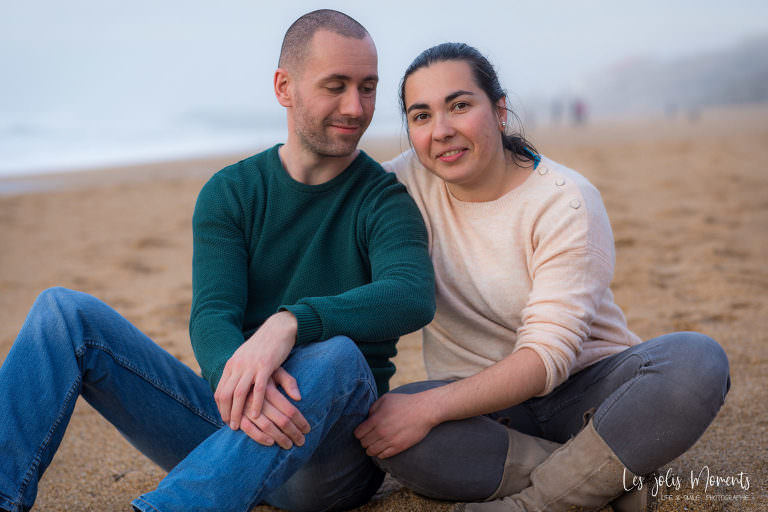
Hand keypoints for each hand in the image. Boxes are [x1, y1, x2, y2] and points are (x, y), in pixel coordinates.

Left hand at [215, 311, 296, 430]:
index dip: (220, 406)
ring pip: (238, 394)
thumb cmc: (264, 345)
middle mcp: (238, 365)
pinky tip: (255, 415)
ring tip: (238, 426)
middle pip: (225, 394)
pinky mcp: (265, 366)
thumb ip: (241, 372)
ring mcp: (250, 366)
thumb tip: (234, 386)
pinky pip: (257, 389)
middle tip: (230, 426)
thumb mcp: (248, 358)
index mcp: (232, 364)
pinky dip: (255, 403)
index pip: (220, 389)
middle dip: (225, 412)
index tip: (225, 418)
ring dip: (237, 412)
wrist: (278, 328)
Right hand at [240, 367, 310, 448]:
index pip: (290, 409)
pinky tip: (271, 442)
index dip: (300, 421)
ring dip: (280, 438)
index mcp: (269, 388)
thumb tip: (299, 397)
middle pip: (281, 420)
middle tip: (302, 441)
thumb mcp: (276, 372)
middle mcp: (258, 399)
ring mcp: (246, 407)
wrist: (239, 369)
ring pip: (267, 427)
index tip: (307, 429)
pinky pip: (248, 429)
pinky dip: (260, 437)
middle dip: (294, 433)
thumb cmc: (262, 373)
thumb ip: (288, 382)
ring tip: (289, 445)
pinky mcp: (237, 414)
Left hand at [354, 392, 438, 458]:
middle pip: (363, 443)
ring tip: (375, 442)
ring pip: (371, 452)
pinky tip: (383, 446)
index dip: (359, 432)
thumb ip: (372, 408)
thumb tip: (366, 419)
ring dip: (371, 448)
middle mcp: (381, 432)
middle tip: (370, 436)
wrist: (424, 410)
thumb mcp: (385, 399)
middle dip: (364, 440)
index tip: (363, 430)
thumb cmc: (404, 402)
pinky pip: (382, 456)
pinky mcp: (399, 448)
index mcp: (376, 420)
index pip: (358, 434)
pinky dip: (380, 453)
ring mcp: (390, 441)